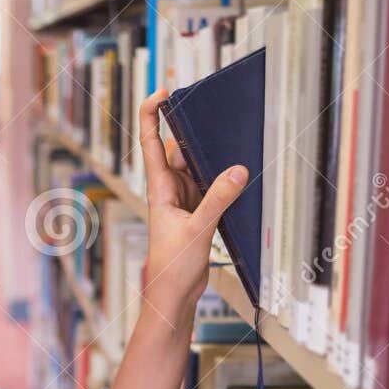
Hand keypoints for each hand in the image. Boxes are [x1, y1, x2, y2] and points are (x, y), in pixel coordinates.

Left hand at [135, 88, 248, 325]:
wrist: (173, 295)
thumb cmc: (172, 267)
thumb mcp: (198, 231)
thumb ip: (218, 200)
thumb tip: (238, 171)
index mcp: (159, 189)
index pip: (150, 142)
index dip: (152, 114)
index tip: (163, 92)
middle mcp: (169, 190)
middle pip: (177, 150)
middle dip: (190, 130)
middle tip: (210, 108)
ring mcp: (183, 201)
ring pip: (196, 168)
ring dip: (209, 157)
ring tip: (229, 138)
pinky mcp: (197, 213)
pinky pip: (210, 187)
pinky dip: (222, 180)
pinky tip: (236, 174)